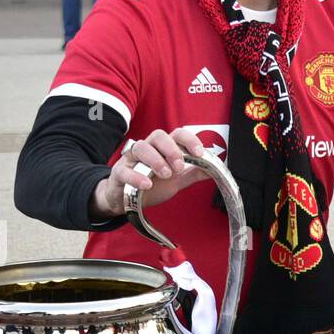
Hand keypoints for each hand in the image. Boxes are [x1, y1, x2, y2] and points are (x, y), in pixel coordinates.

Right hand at [91, 128, 209, 221]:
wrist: (126, 199)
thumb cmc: (151, 184)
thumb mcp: (177, 180)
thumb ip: (194, 173)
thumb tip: (214, 170)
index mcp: (163, 148)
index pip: (177, 134)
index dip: (189, 140)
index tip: (199, 153)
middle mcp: (148, 149)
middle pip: (158, 136)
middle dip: (171, 149)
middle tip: (179, 166)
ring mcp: (132, 160)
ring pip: (140, 148)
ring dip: (156, 160)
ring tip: (165, 174)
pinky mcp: (119, 173)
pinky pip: (124, 170)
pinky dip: (136, 176)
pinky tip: (147, 184)